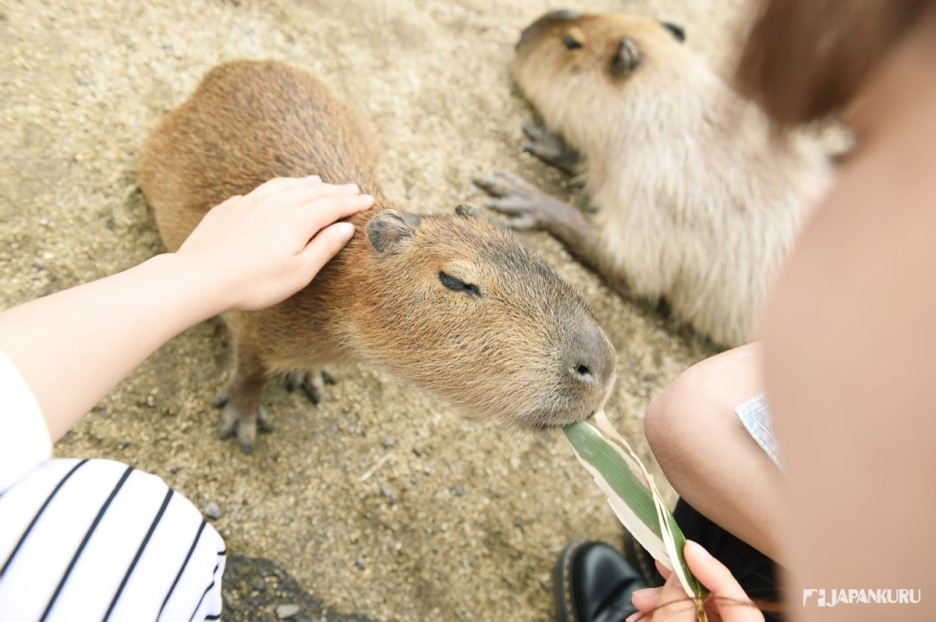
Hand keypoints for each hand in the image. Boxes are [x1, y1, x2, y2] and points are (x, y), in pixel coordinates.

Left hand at [176, 176, 373, 311]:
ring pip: (284, 185)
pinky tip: (275, 194)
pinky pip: (260, 191)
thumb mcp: (299, 272)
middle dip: (335, 190)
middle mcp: (276, 203)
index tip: (368, 199)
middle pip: (312, 192)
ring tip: (317, 182)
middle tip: (352, 189)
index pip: (332, 205)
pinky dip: (277, 188)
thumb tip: (344, 227)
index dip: (352, 203)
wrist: (201, 277)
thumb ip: (324, 247)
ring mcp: (250, 202)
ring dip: (305, 183)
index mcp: (297, 219)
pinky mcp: (229, 208)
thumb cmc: (255, 282)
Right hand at [629, 541, 764, 620]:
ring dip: (665, 602)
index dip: (714, 572)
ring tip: (639, 605)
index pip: (741, 602)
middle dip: (679, 587)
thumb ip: (676, 606)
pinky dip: (666, 616)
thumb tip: (678, 577)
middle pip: (716, 603)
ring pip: (698, 613)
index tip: (686, 548)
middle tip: (653, 574)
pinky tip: (644, 616)